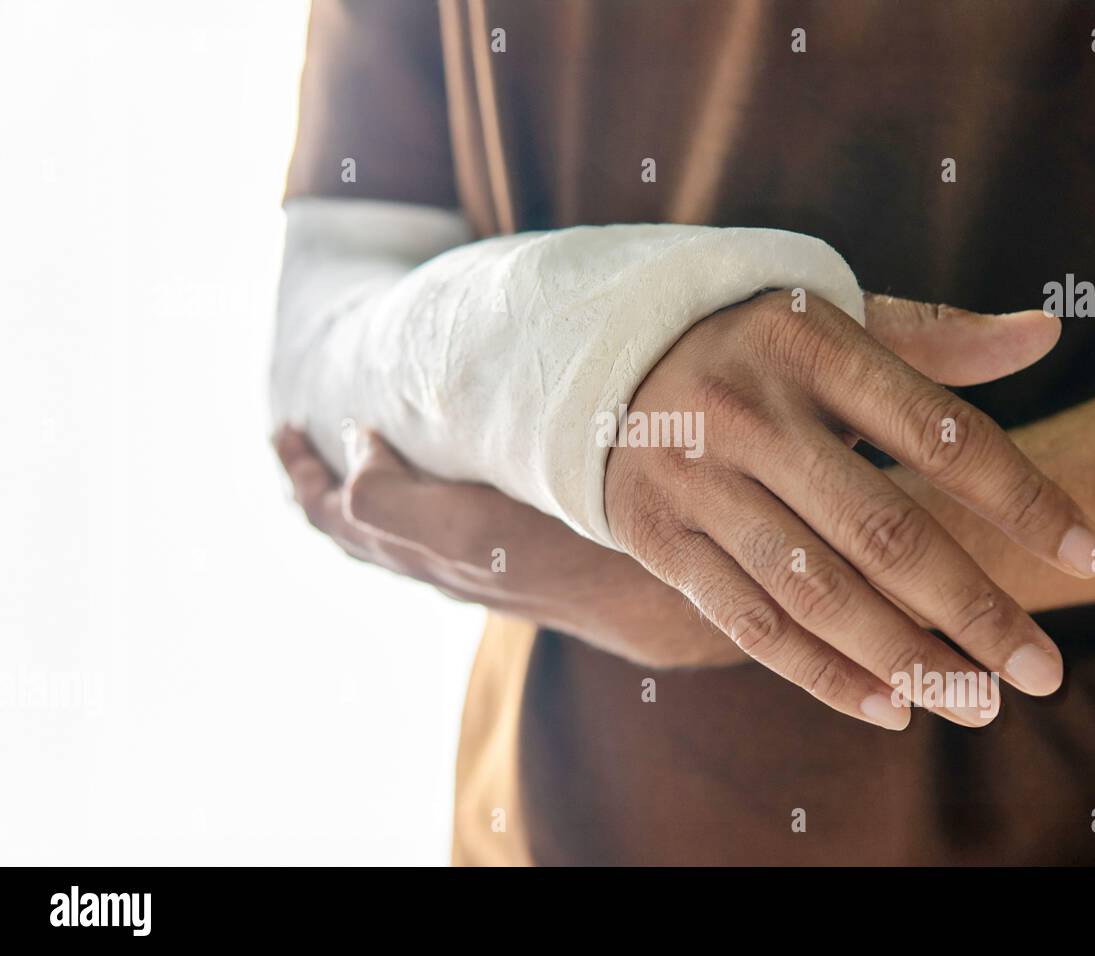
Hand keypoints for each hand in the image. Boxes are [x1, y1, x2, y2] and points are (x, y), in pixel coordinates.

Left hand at [273, 426, 746, 667]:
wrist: (653, 604)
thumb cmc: (566, 554)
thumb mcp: (464, 527)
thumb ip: (389, 502)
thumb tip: (356, 453)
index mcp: (421, 551)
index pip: (337, 514)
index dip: (308, 470)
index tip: (298, 420)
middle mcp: (441, 564)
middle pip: (354, 529)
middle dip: (315, 484)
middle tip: (290, 436)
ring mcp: (477, 566)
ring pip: (394, 534)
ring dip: (357, 496)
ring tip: (339, 463)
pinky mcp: (510, 564)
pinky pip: (431, 536)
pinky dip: (402, 504)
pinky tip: (427, 489)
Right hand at [603, 290, 1094, 728]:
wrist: (596, 368)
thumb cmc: (749, 347)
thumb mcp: (828, 318)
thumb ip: (934, 335)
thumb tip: (1047, 333)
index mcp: (805, 346)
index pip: (939, 433)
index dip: (1022, 499)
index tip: (1091, 556)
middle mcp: (746, 413)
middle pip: (884, 530)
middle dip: (976, 609)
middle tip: (1046, 670)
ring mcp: (694, 480)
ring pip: (817, 591)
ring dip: (907, 659)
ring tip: (979, 702)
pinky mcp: (656, 537)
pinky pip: (748, 620)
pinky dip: (821, 673)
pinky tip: (890, 706)